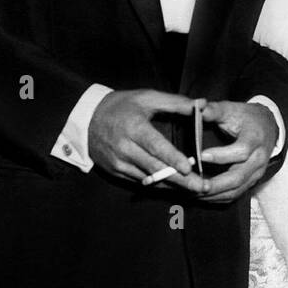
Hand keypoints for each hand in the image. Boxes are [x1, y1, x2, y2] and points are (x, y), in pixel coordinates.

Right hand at [88, 89, 207, 192]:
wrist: (86, 119)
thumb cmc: (121, 106)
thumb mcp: (146, 97)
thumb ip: (175, 102)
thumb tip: (202, 104)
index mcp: (134, 128)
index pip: (155, 146)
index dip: (172, 158)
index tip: (188, 168)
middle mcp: (125, 148)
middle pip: (156, 168)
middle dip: (181, 180)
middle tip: (202, 187)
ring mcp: (119, 163)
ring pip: (149, 178)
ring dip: (172, 185)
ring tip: (194, 190)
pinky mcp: (115, 171)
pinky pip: (140, 181)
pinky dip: (158, 185)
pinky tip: (175, 187)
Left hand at [196, 100, 280, 203]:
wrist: (267, 127)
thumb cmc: (246, 118)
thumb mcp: (232, 109)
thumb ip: (214, 110)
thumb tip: (197, 106)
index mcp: (255, 139)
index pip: (241, 151)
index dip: (221, 155)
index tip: (201, 156)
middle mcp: (259, 159)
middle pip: (238, 177)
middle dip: (215, 184)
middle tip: (194, 185)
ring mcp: (256, 172)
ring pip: (236, 190)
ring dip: (214, 195)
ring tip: (193, 194)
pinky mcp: (252, 181)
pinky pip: (235, 194)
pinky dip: (218, 198)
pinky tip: (201, 196)